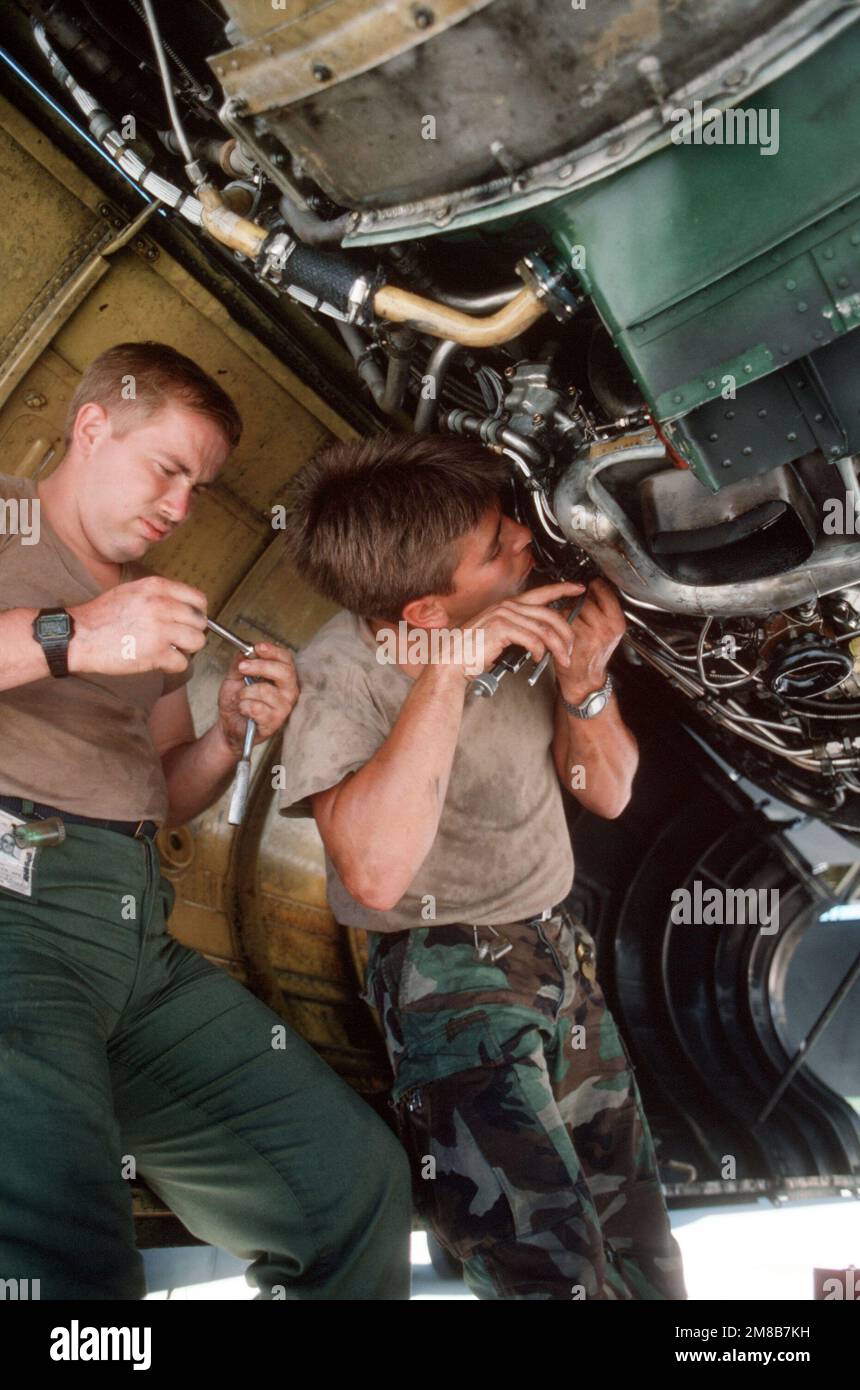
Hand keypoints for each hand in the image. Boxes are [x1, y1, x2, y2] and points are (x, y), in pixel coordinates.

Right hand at [68, 576, 207, 675]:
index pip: (198, 599)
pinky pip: (183, 663)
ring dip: (186, 649)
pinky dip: (173, 666)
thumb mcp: (132, 591)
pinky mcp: (155, 654)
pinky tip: (158, 661)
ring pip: (197, 642)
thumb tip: (184, 606)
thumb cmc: (102, 615)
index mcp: (156, 587)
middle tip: (176, 639)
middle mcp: (161, 605)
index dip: (196, 613)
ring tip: (169, 649)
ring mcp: (160, 630)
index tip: (187, 621)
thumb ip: (159, 595)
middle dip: (191, 632)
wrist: (78, 635)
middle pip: (200, 622)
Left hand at [216, 642, 298, 756]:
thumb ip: (240, 662)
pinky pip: (257, 708)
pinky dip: (244, 706)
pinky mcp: (274, 722)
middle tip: (243, 667)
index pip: (286, 659)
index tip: (257, 648)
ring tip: (241, 697)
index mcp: (282, 677)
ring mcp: (283, 708)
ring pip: (266, 691)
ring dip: (246, 692)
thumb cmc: (237, 700)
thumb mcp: (234, 677)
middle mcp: (289, 691)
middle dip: (261, 666)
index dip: (273, 651)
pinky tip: (243, 709)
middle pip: (284, 672)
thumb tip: (245, 651)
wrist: (228, 724)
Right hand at [448, 582, 586, 680]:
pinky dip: (540, 651)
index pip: (541, 593)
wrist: (453, 659)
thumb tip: (541, 638)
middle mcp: (507, 606)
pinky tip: (538, 658)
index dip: (562, 589)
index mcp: (508, 605)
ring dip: (558, 647)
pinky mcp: (502, 628)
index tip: (578, 589)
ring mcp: (504, 615)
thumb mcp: (500, 635)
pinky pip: (533, 639)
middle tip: (570, 649)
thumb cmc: (473, 651)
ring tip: (562, 659)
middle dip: (566, 633)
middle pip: (550, 614)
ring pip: (545, 629)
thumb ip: (519, 630)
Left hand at [554, 578, 625, 702]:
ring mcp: (589, 634)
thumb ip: (603, 610)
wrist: (585, 679)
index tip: (590, 586)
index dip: (595, 587)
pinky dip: (559, 622)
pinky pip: (562, 620)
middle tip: (579, 612)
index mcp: (617, 623)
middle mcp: (605, 628)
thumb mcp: (608, 631)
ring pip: (572, 609)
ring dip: (567, 612)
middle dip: (579, 603)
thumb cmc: (593, 655)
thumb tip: (591, 585)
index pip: (605, 592)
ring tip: (572, 623)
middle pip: (586, 600)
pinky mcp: (573, 640)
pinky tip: (563, 631)